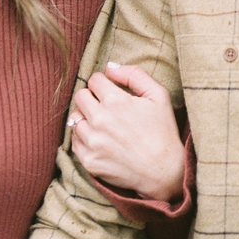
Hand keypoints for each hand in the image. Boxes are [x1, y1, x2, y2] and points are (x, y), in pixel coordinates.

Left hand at [68, 62, 184, 200]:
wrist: (163, 171)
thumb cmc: (163, 132)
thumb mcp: (158, 96)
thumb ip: (134, 75)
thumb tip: (109, 67)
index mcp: (115, 101)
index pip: (94, 80)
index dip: (104, 84)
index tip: (112, 92)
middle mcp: (99, 120)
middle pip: (80, 96)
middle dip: (92, 98)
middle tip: (106, 107)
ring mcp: (92, 142)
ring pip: (74, 118)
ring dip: (86, 118)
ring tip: (104, 125)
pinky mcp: (88, 160)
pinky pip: (74, 141)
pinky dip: (83, 138)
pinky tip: (100, 140)